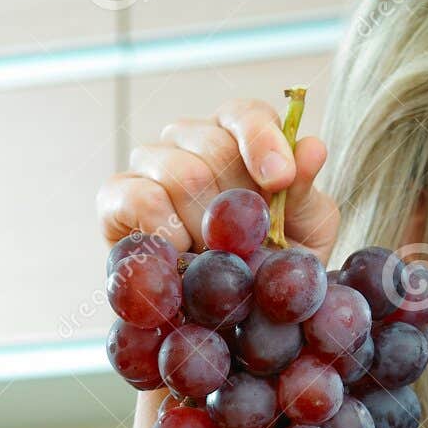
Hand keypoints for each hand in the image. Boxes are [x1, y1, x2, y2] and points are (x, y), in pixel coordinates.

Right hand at [97, 97, 339, 262]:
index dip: (262, 141)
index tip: (279, 180)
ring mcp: (151, 164)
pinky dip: (162, 227)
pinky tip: (180, 251)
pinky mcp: (116, 197)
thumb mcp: (303, 232)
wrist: (228, 312)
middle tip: (243, 245)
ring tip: (213, 256)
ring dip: (203, 225)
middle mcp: (190, 139)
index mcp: (237, 136)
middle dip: (234, 205)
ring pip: (179, 172)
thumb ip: (304, 192)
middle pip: (212, 146)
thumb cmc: (269, 262)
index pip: (245, 115)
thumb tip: (312, 149)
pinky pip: (136, 195)